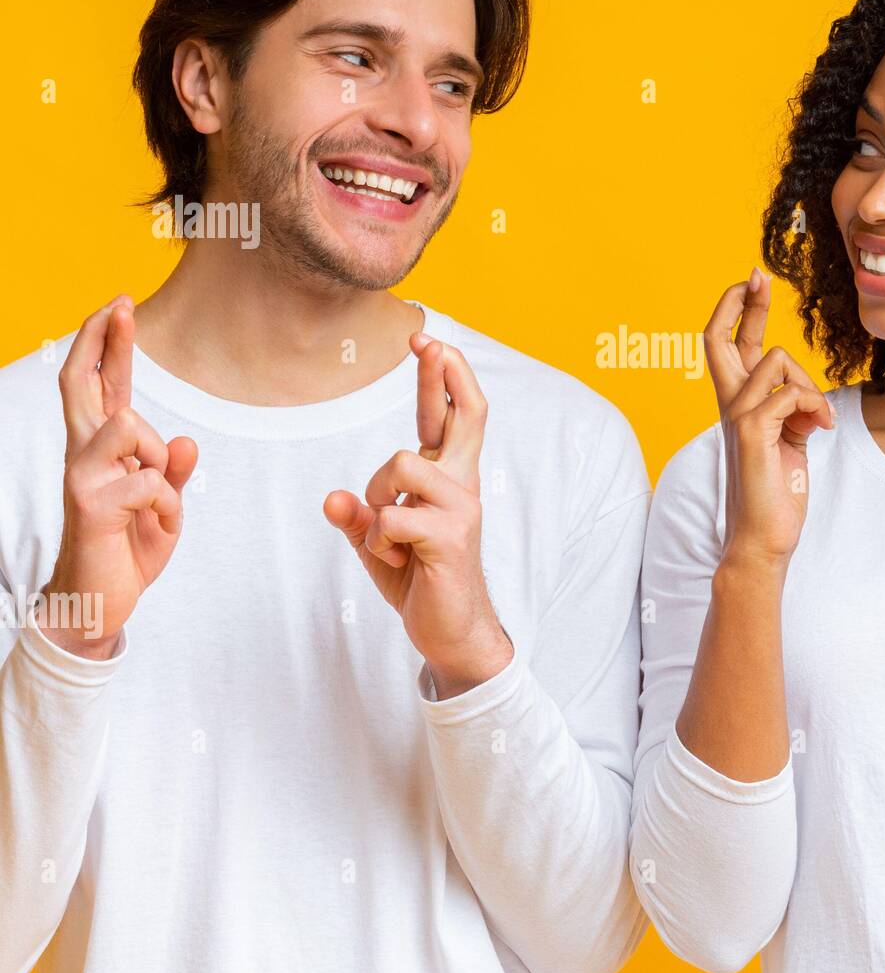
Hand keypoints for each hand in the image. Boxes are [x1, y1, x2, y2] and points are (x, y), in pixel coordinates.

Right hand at [42, 295, 198, 658]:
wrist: (101, 601)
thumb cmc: (128, 547)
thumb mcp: (163, 505)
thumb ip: (173, 473)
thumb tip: (184, 441)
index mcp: (101, 450)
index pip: (99, 386)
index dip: (106, 344)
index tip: (120, 304)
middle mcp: (82, 454)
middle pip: (83, 383)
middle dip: (102, 340)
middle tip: (120, 302)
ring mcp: (81, 476)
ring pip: (133, 429)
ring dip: (160, 464)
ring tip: (155, 503)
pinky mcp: (90, 502)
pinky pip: (152, 481)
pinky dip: (167, 506)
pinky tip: (152, 526)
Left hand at [323, 333, 511, 694]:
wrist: (453, 633)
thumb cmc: (422, 581)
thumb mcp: (380, 543)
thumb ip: (359, 517)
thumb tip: (333, 499)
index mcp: (448, 479)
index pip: (451, 416)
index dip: (442, 375)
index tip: (426, 339)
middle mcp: (462, 485)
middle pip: (464, 414)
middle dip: (443, 373)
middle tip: (428, 341)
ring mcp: (461, 509)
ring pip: (400, 464)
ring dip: (379, 496)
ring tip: (387, 535)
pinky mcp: (451, 537)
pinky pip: (392, 516)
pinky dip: (379, 539)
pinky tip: (396, 558)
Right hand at [703, 268, 834, 569]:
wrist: (763, 539)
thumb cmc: (776, 493)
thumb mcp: (791, 439)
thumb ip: (794, 408)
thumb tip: (808, 394)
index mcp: (738, 404)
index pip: (728, 345)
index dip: (739, 309)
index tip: (753, 280)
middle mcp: (729, 405)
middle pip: (720, 337)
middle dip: (742, 301)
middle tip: (757, 274)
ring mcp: (737, 417)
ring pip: (777, 362)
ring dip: (810, 386)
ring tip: (820, 420)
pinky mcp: (752, 434)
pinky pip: (788, 394)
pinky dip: (813, 407)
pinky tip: (823, 429)